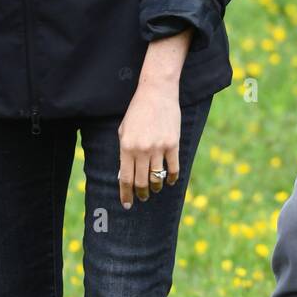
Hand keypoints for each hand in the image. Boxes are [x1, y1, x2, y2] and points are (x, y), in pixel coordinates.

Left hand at [117, 75, 180, 208]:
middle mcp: (142, 150)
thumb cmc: (137, 111)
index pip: (126, 178)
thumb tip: (125, 175)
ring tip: (154, 189)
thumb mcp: (124, 130)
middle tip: (142, 198)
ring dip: (155, 187)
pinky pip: (173, 168)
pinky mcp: (173, 144)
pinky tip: (170, 181)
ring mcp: (158, 147)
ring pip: (157, 178)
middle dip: (141, 194)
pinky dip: (172, 178)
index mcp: (126, 147)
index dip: (126, 194)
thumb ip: (124, 152)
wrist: (157, 93)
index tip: (127, 204)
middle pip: (141, 182)